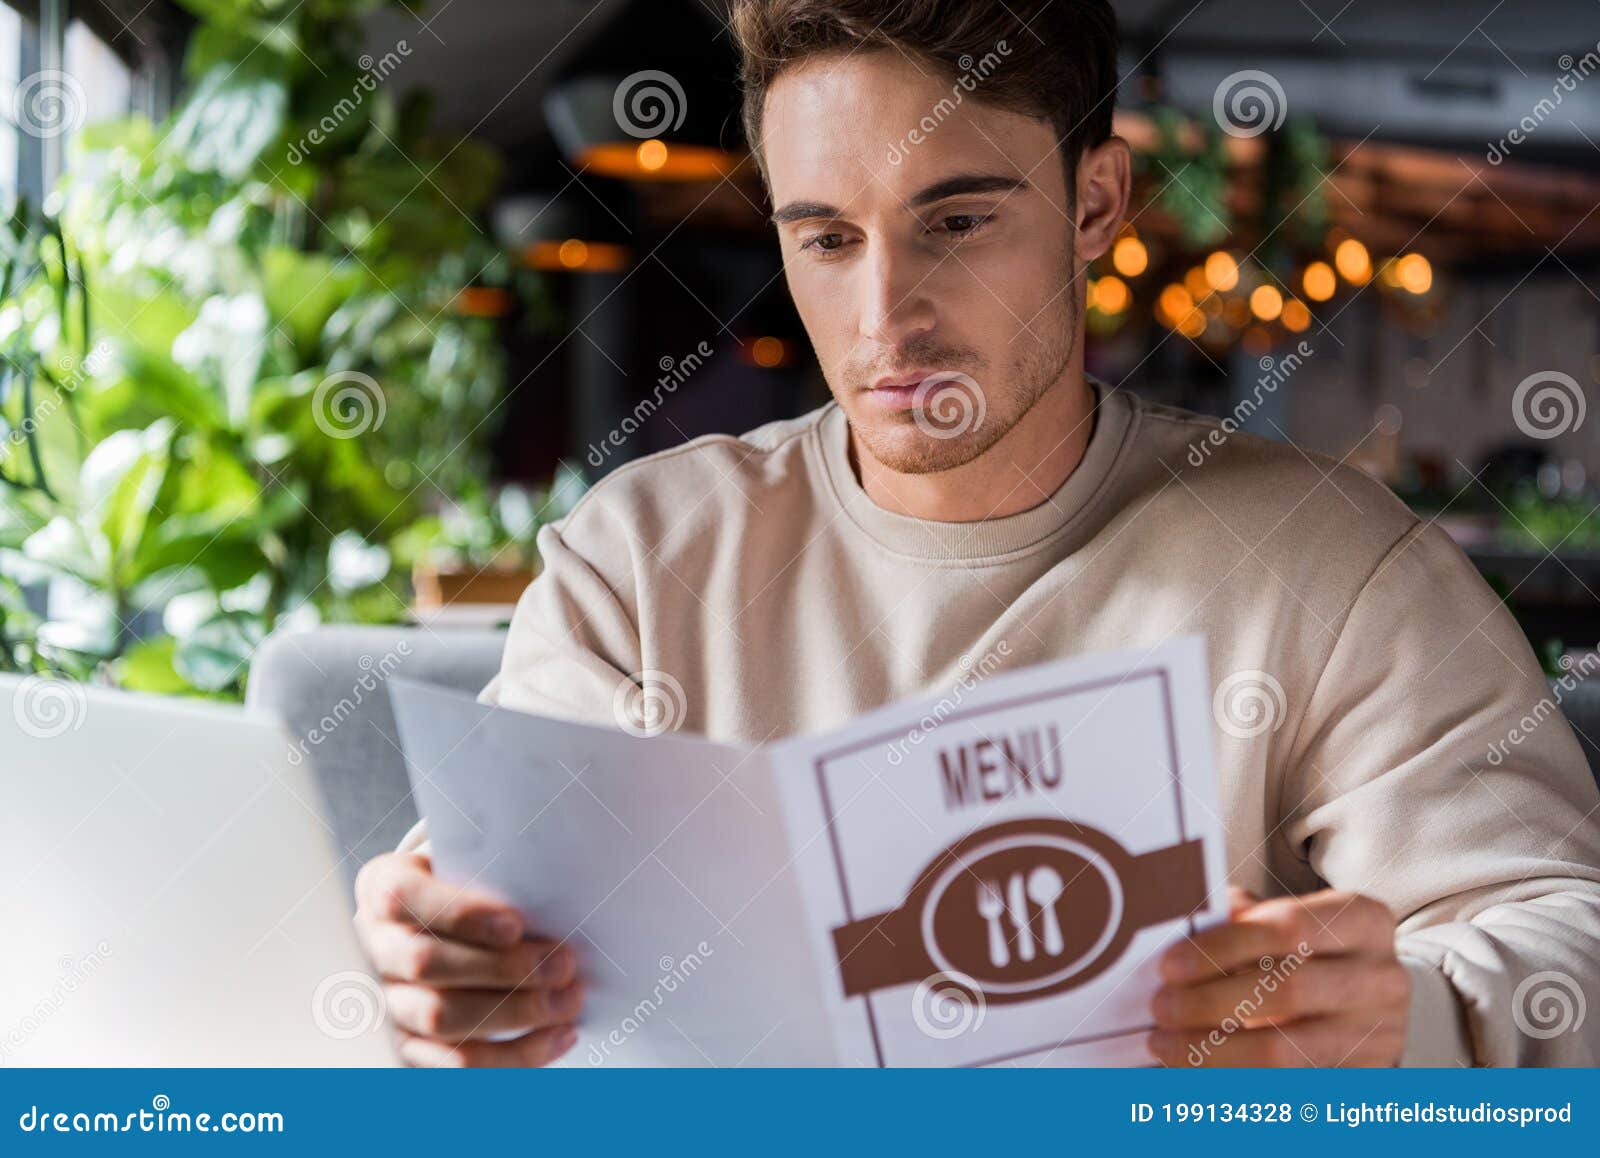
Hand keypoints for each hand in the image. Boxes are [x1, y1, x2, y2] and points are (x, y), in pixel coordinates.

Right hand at [354, 851, 584, 1066]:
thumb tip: (558, 892)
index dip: (458, 915)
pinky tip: (560, 1036)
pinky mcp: (410, 1046)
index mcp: (384, 886)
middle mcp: (376, 945)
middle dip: (501, 969)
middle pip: (424, 964)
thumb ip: (500, 872)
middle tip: (564, 965)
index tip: (516, 926)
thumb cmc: (474, 886)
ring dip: (515, 1014)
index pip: (403, 898)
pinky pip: (457, 1063)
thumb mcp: (476, 864)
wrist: (450, 925)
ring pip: (439, 1018)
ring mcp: (387, 1001)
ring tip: (568, 1002)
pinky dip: (515, 1056)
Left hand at [1146, 886, 1409, 1066]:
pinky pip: (1288, 1088)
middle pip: (1287, 991)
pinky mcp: (1365, 1081)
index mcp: (1363, 920)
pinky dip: (1234, 1082)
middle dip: (1210, 1001)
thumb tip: (1179, 929)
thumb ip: (1242, 918)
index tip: (1169, 965)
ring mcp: (1380, 1035)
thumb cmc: (1314, 952)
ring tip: (1166, 1045)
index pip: (1287, 927)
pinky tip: (1196, 1073)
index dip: (1222, 947)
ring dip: (1213, 1051)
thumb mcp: (1289, 920)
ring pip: (1287, 1051)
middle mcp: (1381, 978)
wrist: (1374, 1000)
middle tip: (1162, 1007)